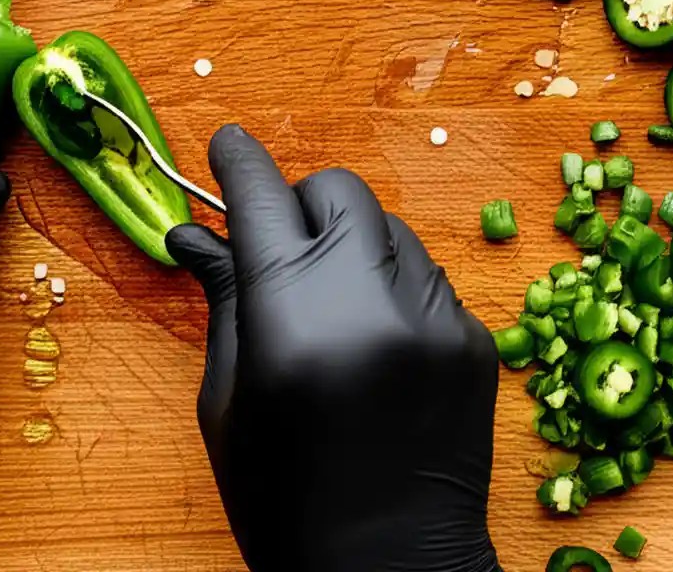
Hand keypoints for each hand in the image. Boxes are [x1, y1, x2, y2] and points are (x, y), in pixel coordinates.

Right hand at [166, 126, 499, 571]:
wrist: (388, 570)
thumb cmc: (283, 497)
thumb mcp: (229, 400)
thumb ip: (224, 301)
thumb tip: (196, 234)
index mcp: (293, 317)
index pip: (262, 197)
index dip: (237, 160)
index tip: (225, 144)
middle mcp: (371, 300)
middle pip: (337, 189)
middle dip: (300, 202)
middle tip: (278, 245)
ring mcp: (435, 317)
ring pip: (387, 225)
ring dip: (349, 242)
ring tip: (329, 302)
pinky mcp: (476, 339)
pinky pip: (426, 274)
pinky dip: (392, 283)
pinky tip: (374, 338)